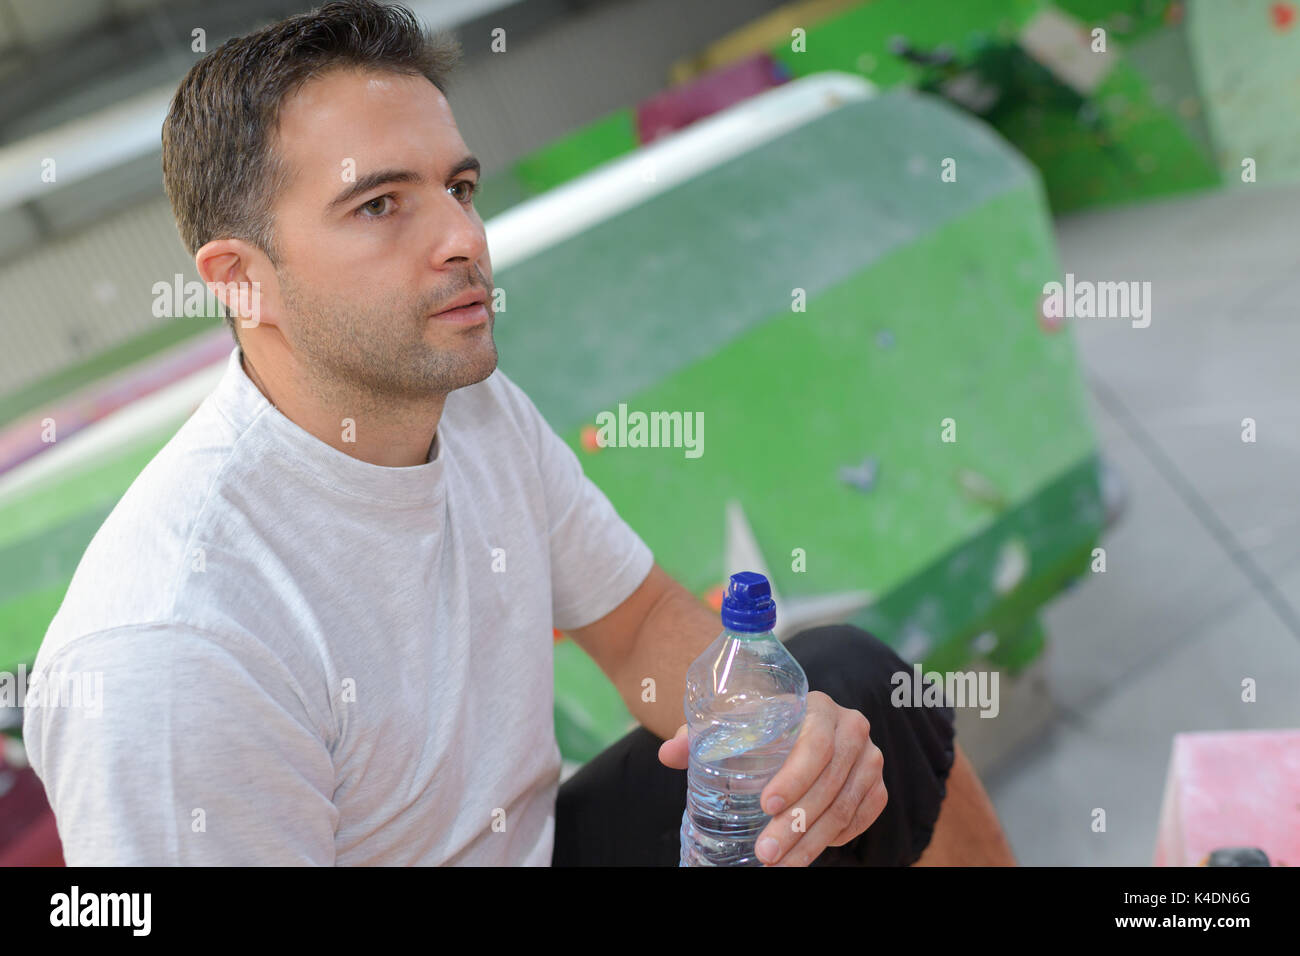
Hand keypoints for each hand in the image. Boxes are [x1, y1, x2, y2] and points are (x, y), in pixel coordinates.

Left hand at [658, 690, 885, 865]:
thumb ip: (699, 737)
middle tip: (766, 854)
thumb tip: (667, 755)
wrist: (804, 729)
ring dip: (812, 842)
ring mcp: (869, 759)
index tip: (766, 805)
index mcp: (818, 707)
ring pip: (844, 808)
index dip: (795, 776)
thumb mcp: (734, 727)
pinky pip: (860, 818)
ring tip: (781, 865)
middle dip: (796, 824)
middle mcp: (852, 728)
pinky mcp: (877, 786)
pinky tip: (808, 850)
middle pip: (830, 783)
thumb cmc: (763, 729)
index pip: (815, 743)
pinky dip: (835, 838)